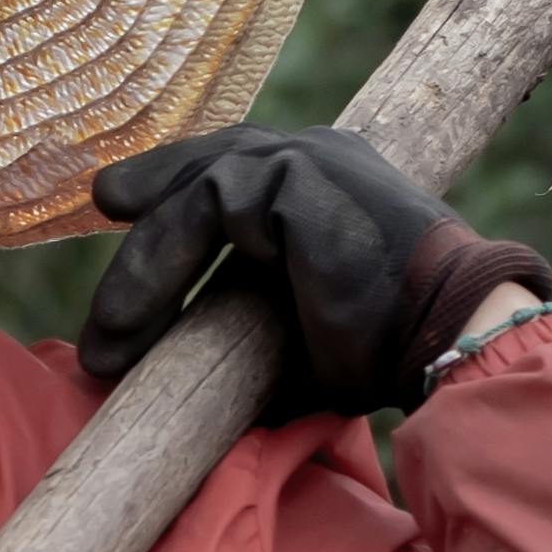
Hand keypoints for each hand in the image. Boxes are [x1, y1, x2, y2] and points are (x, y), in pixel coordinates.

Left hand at [78, 125, 551, 416]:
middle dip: (150, 187)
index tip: (129, 216)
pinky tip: (127, 320)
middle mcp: (316, 157)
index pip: (238, 171)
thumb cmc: (391, 351)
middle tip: (103, 210)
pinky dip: (153, 264)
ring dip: (139, 267)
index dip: (180, 190)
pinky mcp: (289, 174)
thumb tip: (192, 395)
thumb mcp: (303, 338)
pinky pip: (198, 206)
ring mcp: (303, 157)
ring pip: (192, 189)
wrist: (448, 336)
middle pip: (210, 159)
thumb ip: (249, 337)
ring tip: (106, 338)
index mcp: (327, 186)